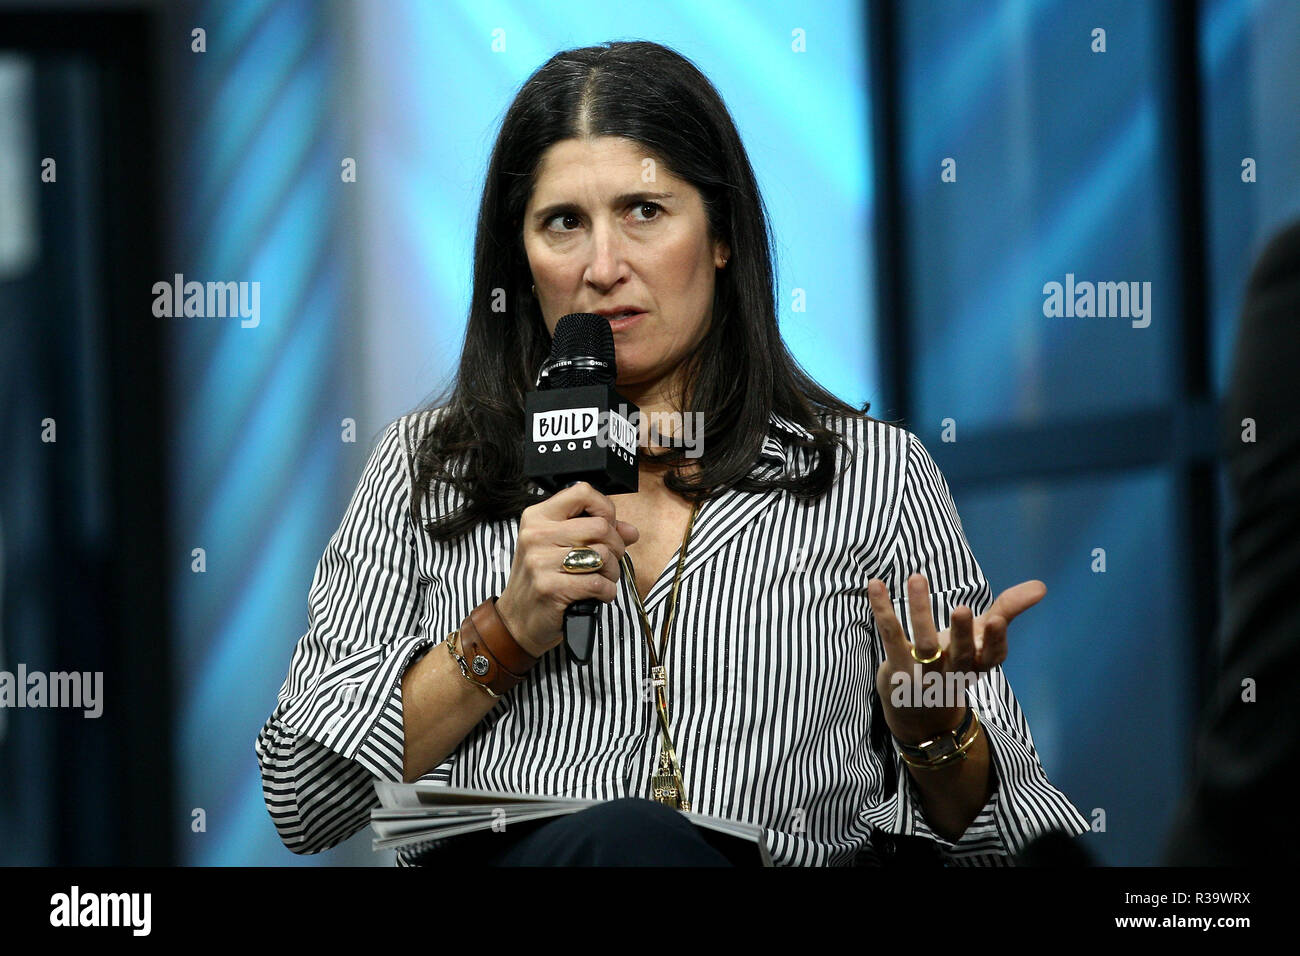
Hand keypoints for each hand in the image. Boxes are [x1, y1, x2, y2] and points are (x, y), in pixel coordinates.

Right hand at [494, 482, 639, 656]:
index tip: (607, 525)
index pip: (582, 492)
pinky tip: (598, 593)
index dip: (605, 508)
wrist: (517, 618)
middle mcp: (536, 535)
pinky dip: (607, 591)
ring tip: (602, 578)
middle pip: (600, 526)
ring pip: (602, 555)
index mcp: (538, 517)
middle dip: (615, 546)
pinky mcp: (550, 588)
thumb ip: (595, 533)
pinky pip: (597, 583)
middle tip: (608, 559)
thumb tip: (630, 531)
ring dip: (612, 571)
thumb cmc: (541, 579)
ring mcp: (540, 561)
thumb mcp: (559, 547)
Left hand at [867, 573, 1045, 744]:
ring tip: (918, 578)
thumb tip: (1041, 586)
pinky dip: (883, 610)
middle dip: (962, 633)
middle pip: (959, 654)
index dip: (995, 640)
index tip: (997, 619)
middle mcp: (953, 672)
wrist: (920, 714)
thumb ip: (1008, 610)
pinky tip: (876, 584)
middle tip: (962, 609)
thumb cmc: (956, 663)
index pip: (992, 657)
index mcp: (978, 665)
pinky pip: (890, 636)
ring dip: (920, 611)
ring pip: (923, 643)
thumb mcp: (982, 639)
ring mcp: (923, 673)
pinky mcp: (896, 667)